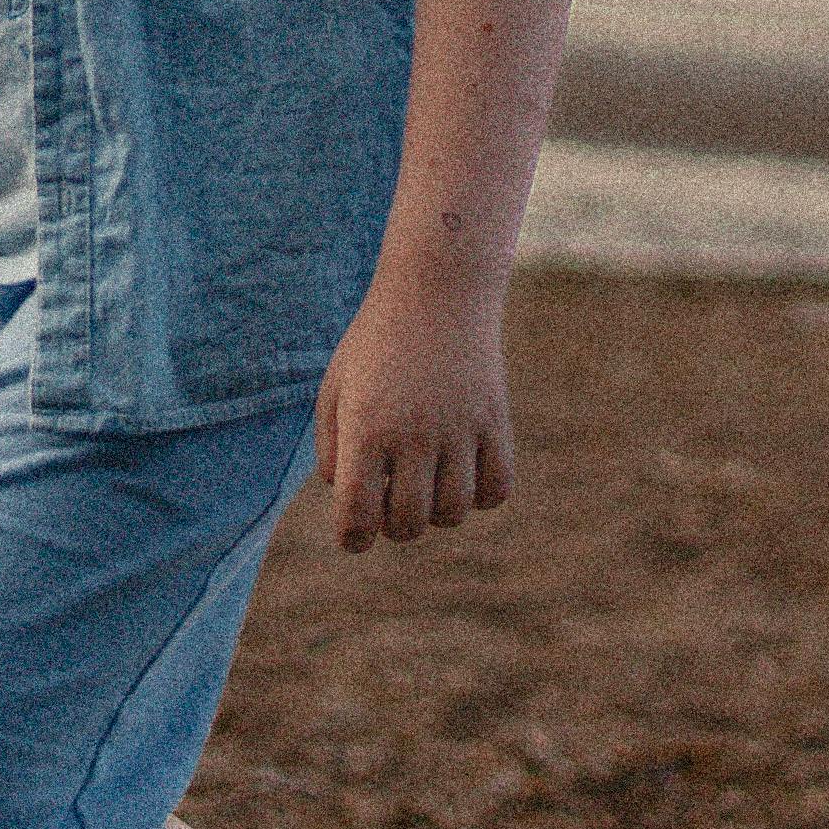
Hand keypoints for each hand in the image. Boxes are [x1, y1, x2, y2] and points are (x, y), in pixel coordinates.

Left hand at [313, 256, 514, 550]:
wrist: (435, 289)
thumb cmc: (375, 342)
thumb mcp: (335, 388)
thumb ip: (332, 451)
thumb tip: (351, 503)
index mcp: (365, 428)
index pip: (357, 517)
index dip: (352, 539)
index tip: (353, 534)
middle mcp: (413, 434)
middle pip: (408, 524)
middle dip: (393, 525)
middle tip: (390, 497)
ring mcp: (458, 429)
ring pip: (452, 514)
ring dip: (435, 512)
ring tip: (425, 482)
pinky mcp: (494, 421)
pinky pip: (496, 490)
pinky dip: (479, 496)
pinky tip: (462, 472)